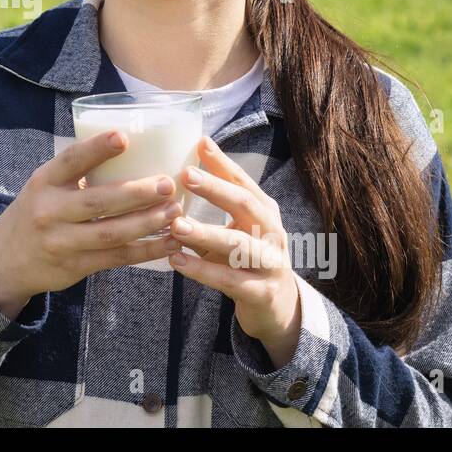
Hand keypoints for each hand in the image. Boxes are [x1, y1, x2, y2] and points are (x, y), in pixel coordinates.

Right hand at [0, 130, 184, 310]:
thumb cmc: (36, 212)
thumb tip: (131, 149)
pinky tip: (168, 241)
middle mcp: (50, 211)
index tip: (123, 137)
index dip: (96, 149)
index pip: (70, 161)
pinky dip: (146, 250)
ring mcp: (62, 242)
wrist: (5, 260)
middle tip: (167, 184)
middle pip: (98, 202)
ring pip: (111, 233)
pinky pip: (116, 258)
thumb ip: (75, 173)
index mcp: (44, 182)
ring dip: (147, 223)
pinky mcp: (75, 266)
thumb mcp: (44, 186)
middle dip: (137, 193)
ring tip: (174, 211)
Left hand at [167, 134, 300, 369]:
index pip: (244, 182)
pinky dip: (202, 270)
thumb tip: (174, 176)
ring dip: (206, 234)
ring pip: (238, 246)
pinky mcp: (260, 292)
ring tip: (176, 225)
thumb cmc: (247, 259)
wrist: (277, 307)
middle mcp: (273, 233)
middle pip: (246, 205)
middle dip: (215, 189)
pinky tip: (176, 260)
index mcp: (266, 212)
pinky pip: (229, 280)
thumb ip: (211, 207)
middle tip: (185, 175)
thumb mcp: (235, 229)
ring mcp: (270, 264)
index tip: (200, 144)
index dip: (223, 163)